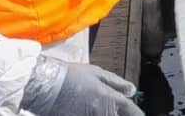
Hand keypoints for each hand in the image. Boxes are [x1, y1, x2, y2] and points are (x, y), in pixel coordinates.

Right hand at [20, 56, 142, 115]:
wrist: (47, 85)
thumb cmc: (70, 76)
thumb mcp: (96, 73)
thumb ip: (116, 83)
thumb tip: (131, 89)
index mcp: (110, 98)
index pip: (133, 111)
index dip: (137, 114)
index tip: (138, 114)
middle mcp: (103, 112)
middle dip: (122, 114)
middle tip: (119, 111)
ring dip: (109, 114)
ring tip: (102, 109)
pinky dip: (95, 115)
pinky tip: (92, 111)